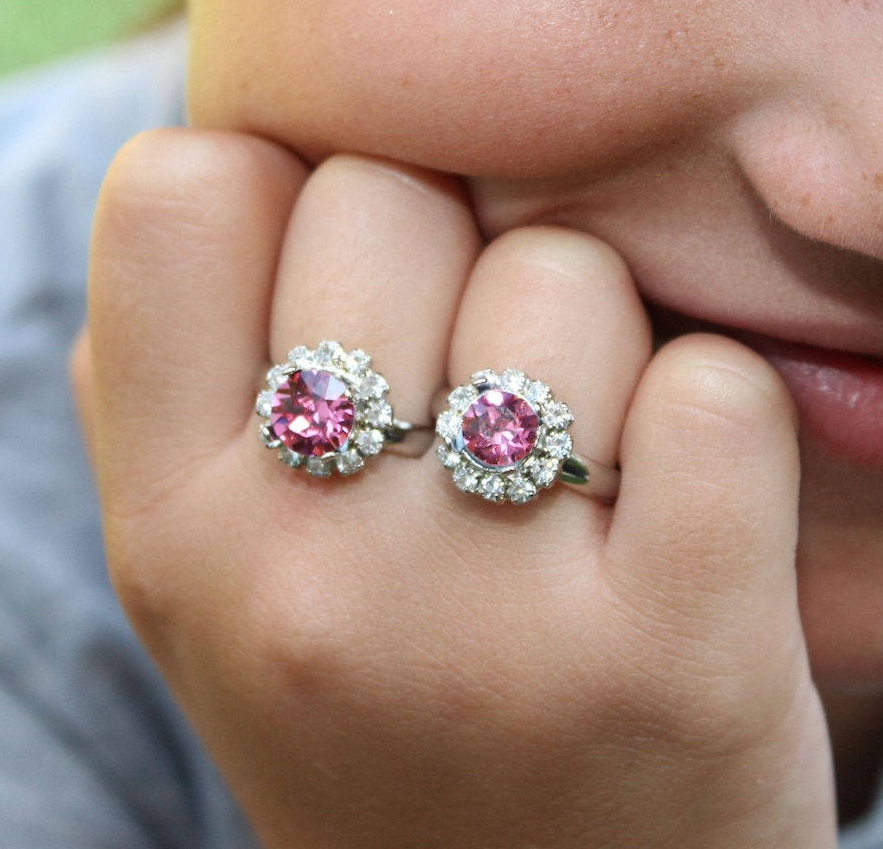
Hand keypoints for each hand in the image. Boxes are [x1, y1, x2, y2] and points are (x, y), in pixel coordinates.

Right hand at [73, 129, 836, 848]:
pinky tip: (676, 499)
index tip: (335, 272)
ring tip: (568, 459)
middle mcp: (302, 573)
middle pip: (387, 197)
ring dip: (587, 337)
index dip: (274, 190)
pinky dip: (712, 417)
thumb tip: (230, 171)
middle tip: (465, 372)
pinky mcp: (681, 659)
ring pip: (563, 277)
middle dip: (444, 254)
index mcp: (167, 529)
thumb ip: (173, 377)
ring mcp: (489, 619)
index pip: (178, 188)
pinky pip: (714, 392)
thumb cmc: (367, 712)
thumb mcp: (206, 576)